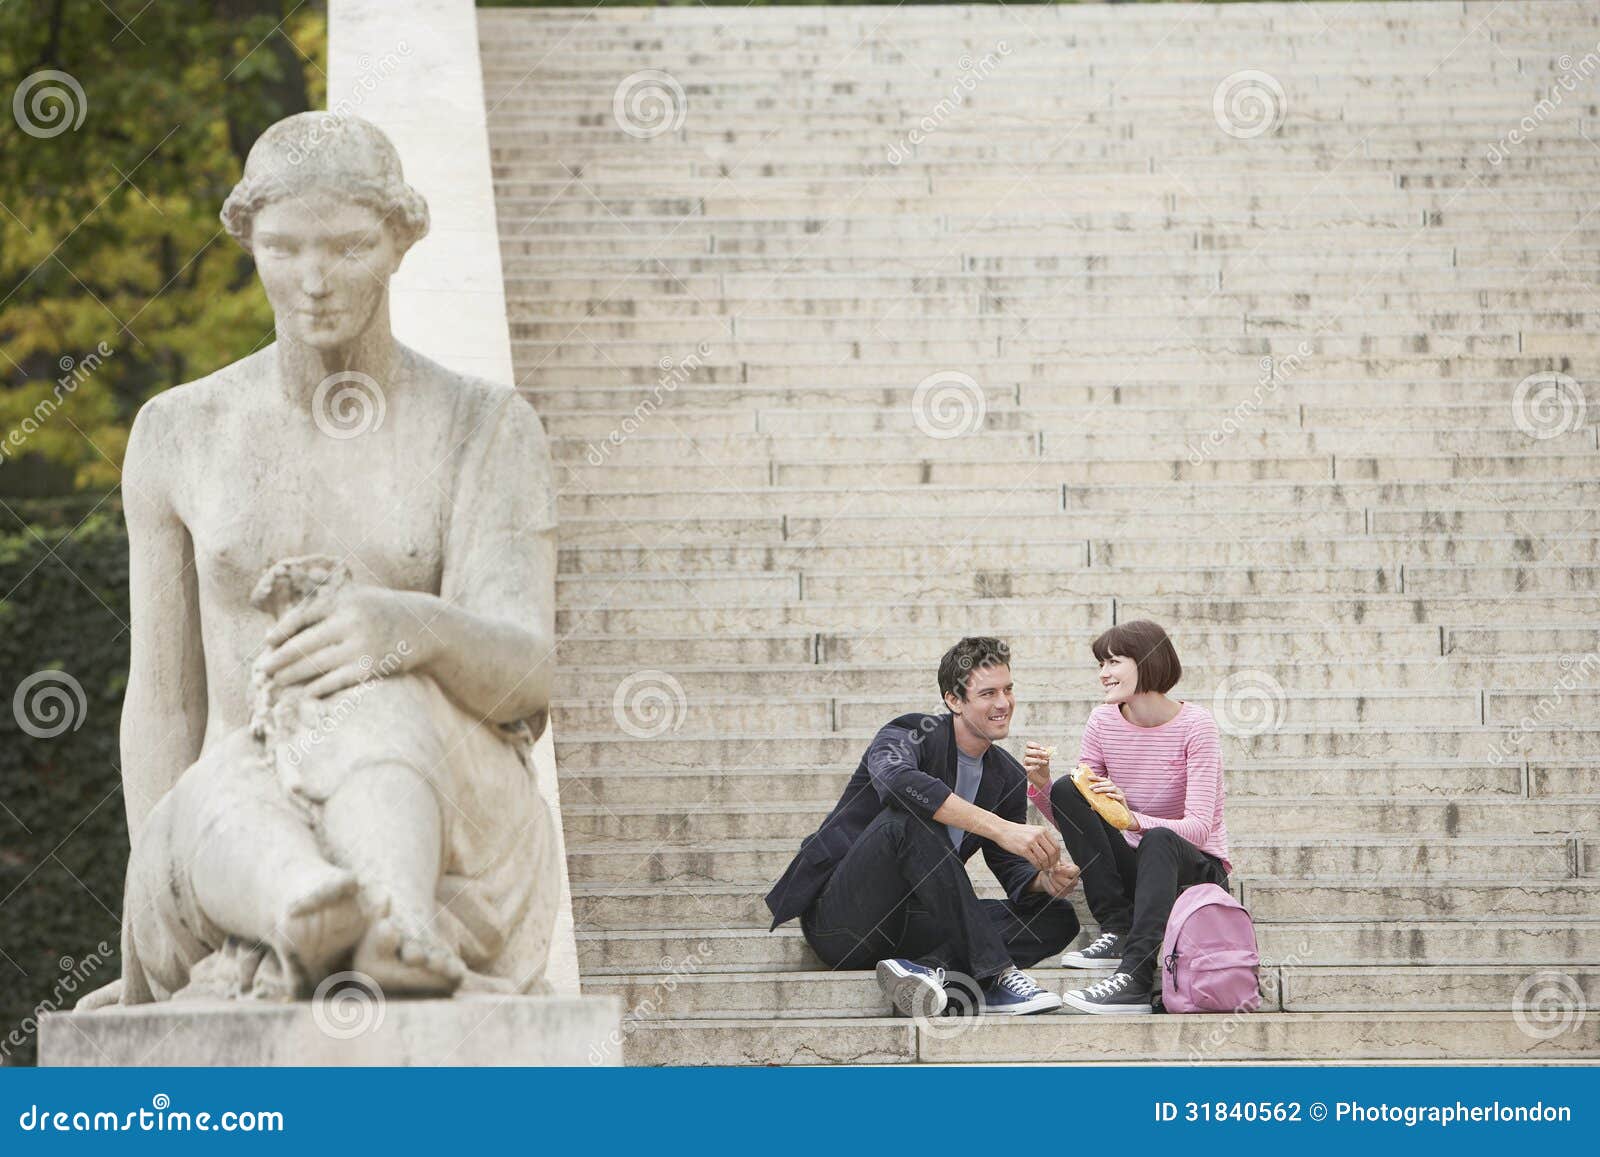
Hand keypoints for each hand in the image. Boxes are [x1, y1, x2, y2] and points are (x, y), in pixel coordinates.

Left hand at [259, 585, 428, 698]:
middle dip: (279, 658)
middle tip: (262, 669)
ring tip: (278, 681)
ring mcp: (361, 645)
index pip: (302, 616)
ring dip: (292, 675)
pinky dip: (316, 688)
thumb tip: (280, 631)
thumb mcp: (357, 599)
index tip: (267, 643)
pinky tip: (305, 693)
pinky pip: (334, 681)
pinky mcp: (370, 667)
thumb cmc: (382, 613)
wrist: (425, 626)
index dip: (281, 631)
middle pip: (304, 644)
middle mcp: (352, 621)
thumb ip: (325, 608)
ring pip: (315, 665)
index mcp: (344, 600)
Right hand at [995, 820, 1060, 871]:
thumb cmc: (1018, 832)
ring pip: (1044, 858)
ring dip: (1045, 866)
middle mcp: (1038, 835)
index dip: (1058, 856)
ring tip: (1043, 868)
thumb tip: (1054, 852)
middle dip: (1052, 862)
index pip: (1056, 846)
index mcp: (1043, 830)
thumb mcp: (1033, 831)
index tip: (1055, 861)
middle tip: (1050, 867)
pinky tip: (1037, 867)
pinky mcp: (1023, 849)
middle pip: (1052, 853)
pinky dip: (1038, 866)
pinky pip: (1035, 861)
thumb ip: (1043, 839)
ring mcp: (1030, 841)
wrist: (1003, 830)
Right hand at [1021, 741, 1055, 791]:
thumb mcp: (1046, 760)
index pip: (1028, 745)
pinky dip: (1033, 767)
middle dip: (1037, 752)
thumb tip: (1045, 751)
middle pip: (1027, 751)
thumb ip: (1046, 756)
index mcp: (1032, 752)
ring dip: (1037, 760)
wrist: (1043, 779)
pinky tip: (1038, 767)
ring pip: (1026, 759)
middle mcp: (1027, 757)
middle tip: (1045, 754)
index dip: (1034, 745)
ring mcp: (1026, 764)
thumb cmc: (1044, 768)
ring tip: (1044, 762)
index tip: (1041, 748)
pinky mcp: (1025, 771)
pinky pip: (1025, 768)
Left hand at [1034, 861, 1079, 898]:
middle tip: (1051, 872)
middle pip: (1068, 883)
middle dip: (1056, 877)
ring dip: (1052, 881)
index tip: (1056, 868)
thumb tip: (1056, 869)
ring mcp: (1069, 889)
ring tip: (1050, 875)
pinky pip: (1054, 892)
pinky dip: (1049, 885)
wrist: (1048, 873)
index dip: (1063, 871)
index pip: (1073, 873)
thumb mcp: (1056, 862)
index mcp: (1075, 871)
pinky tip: (1049, 881)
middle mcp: (1074, 881)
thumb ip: (1057, 865)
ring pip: (1060, 888)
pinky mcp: (1062, 895)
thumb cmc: (1054, 867)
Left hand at [1087, 773, 1128, 809]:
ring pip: (1113, 788)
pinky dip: (1113, 795)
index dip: (1097, 778)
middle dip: (1098, 784)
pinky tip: (1107, 795)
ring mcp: (1120, 793)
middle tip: (1090, 787)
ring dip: (1103, 789)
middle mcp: (1116, 789)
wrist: (1123, 814)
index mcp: (1111, 787)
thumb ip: (1098, 800)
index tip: (1088, 778)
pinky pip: (1119, 797)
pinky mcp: (1123, 800)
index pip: (1104, 780)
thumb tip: (1090, 801)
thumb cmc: (1112, 806)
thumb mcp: (1104, 801)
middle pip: (1108, 783)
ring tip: (1095, 791)